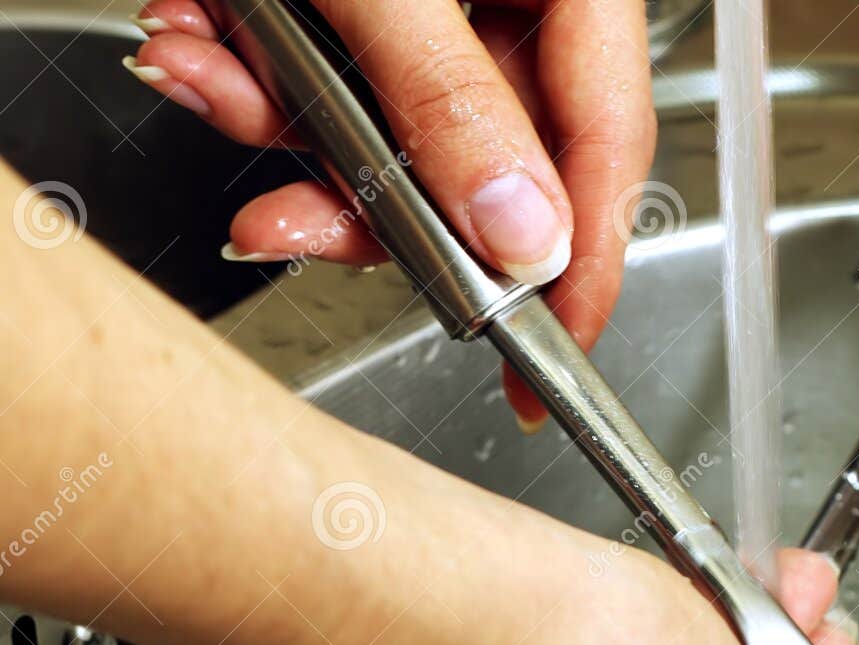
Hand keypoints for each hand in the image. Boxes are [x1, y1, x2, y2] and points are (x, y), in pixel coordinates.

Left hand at [127, 0, 655, 428]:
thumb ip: (450, 104)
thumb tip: (521, 238)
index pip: (608, 146)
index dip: (583, 265)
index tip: (552, 351)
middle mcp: (512, 2)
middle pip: (485, 164)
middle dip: (371, 200)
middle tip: (301, 225)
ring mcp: (436, 11)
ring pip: (393, 141)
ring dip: (285, 134)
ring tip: (214, 78)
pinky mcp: (363, 15)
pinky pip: (330, 93)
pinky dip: (251, 84)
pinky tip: (206, 42)